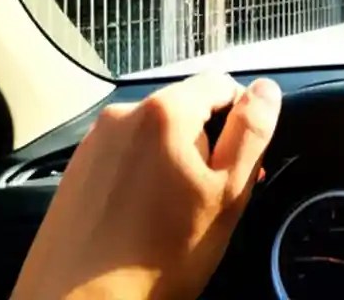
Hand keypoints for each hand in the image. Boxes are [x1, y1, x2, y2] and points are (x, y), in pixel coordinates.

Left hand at [10, 73, 282, 299]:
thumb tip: (266, 90)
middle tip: (215, 196)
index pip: (222, 84)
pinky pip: (126, 157)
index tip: (245, 162)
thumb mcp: (227, 194)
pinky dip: (144, 177)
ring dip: (176, 161)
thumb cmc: (158, 258)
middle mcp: (123, 115)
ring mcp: (95, 142)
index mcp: (164, 112)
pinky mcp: (77, 169)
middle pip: (187, 108)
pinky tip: (146, 219)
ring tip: (178, 214)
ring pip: (156, 135)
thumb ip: (251, 133)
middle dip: (209, 144)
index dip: (244, 119)